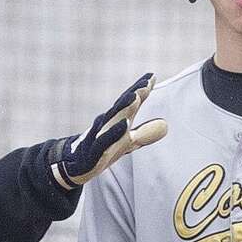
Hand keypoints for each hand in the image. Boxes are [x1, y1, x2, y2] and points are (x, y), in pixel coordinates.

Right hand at [51, 74, 167, 190]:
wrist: (75, 166)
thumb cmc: (103, 149)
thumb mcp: (128, 142)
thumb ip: (145, 133)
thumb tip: (166, 125)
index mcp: (116, 120)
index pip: (129, 103)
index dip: (140, 89)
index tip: (152, 76)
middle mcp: (106, 124)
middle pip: (121, 107)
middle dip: (133, 94)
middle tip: (145, 83)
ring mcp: (98, 137)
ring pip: (112, 120)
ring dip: (123, 108)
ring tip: (136, 97)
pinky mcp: (93, 152)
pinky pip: (104, 141)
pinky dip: (113, 133)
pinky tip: (124, 125)